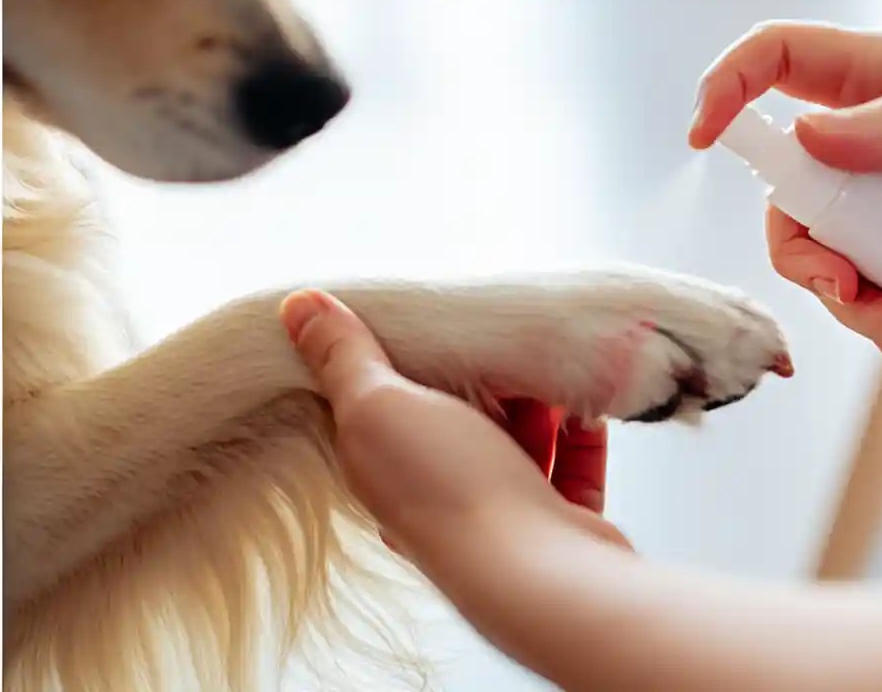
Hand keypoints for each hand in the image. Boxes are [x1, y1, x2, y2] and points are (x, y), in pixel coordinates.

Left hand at [278, 289, 628, 570]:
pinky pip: (569, 461)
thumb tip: (295, 305)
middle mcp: (435, 495)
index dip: (395, 362)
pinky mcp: (557, 518)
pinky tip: (586, 401)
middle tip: (496, 328)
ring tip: (548, 356)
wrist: (541, 575)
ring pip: (515, 438)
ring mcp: (499, 511)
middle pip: (452, 419)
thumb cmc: (451, 493)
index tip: (421, 315)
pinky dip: (578, 429)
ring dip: (533, 398)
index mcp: (381, 469)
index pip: (378, 408)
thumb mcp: (378, 405)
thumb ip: (343, 356)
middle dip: (476, 375)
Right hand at [690, 22, 881, 371]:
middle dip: (812, 264)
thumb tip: (808, 140)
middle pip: (787, 204)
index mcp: (879, 83)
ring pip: (830, 274)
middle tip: (859, 296)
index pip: (776, 62)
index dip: (726, 88)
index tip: (701, 138)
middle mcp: (869, 149)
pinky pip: (875, 314)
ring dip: (873, 319)